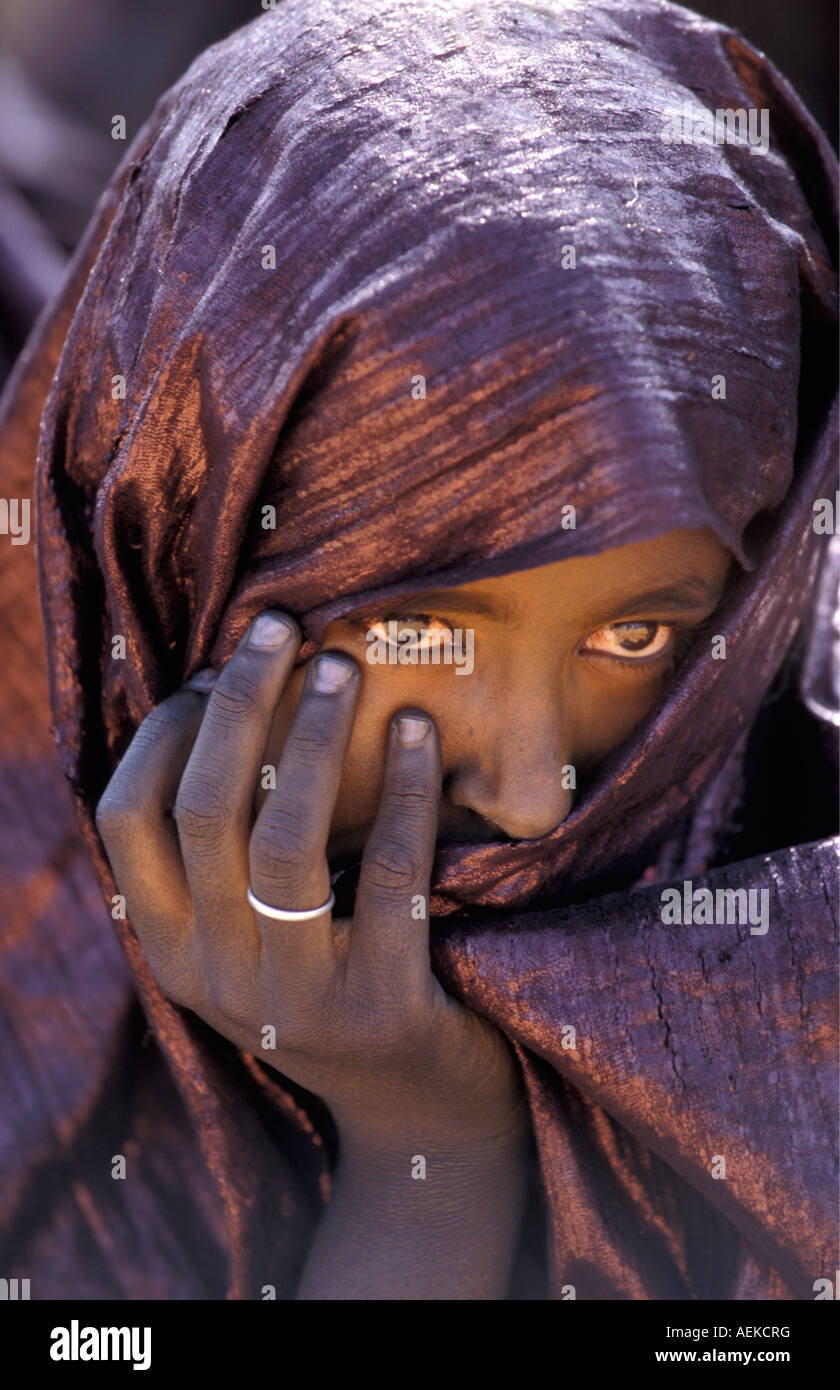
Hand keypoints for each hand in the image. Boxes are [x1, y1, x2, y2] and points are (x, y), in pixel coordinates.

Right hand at [95, 610, 527, 1149]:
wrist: (413, 1108)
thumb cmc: (328, 984)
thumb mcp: (248, 934)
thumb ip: (218, 854)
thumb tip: (219, 703)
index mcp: (169, 945)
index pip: (125, 816)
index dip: (166, 728)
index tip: (215, 667)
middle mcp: (214, 973)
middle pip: (203, 809)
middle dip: (238, 701)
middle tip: (281, 626)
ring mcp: (294, 997)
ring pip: (284, 839)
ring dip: (312, 736)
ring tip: (344, 664)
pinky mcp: (381, 1004)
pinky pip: (391, 878)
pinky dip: (403, 794)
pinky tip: (420, 732)